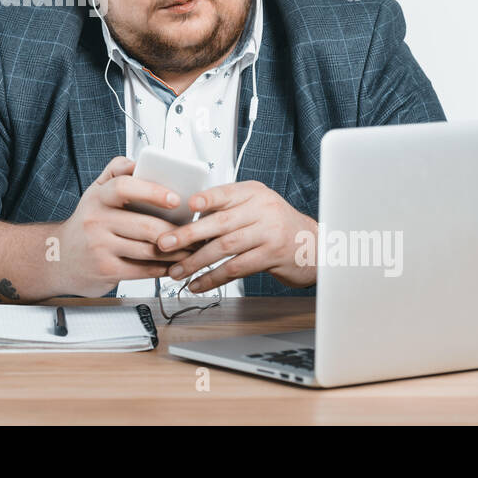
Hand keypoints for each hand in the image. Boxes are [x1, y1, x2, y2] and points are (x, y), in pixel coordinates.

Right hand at [53, 156, 193, 296]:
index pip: (125, 187)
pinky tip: (172, 265)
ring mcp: (100, 246)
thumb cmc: (86, 222)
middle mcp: (96, 220)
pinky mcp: (106, 270)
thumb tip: (141, 161)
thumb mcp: (95, 192)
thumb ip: (116, 172)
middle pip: (145, 225)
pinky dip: (163, 268)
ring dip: (175, 252)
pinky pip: (143, 269)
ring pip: (149, 250)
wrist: (58, 257)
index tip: (175, 199)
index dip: (153, 192)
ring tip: (191, 249)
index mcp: (98, 196)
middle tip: (196, 232)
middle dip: (176, 231)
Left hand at [155, 181, 317, 292]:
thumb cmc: (276, 224)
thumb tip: (188, 217)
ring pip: (225, 247)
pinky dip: (213, 278)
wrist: (313, 245)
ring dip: (196, 261)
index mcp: (254, 192)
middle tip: (164, 243)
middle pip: (220, 222)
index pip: (225, 193)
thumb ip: (228, 207)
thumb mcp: (256, 205)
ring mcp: (269, 233)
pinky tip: (198, 284)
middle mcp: (263, 209)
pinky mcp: (271, 257)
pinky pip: (236, 268)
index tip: (186, 205)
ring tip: (176, 271)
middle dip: (188, 234)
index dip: (206, 199)